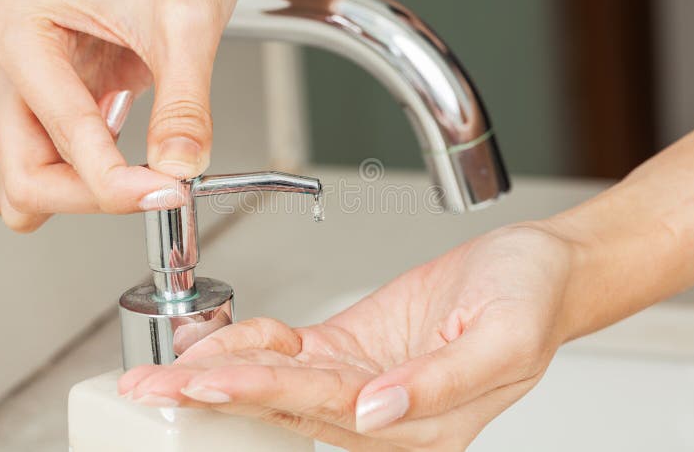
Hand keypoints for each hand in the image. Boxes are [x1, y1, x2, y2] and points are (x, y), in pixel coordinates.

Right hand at [0, 0, 249, 231]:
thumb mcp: (185, 25)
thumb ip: (184, 105)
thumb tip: (179, 165)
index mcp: (22, 30)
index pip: (59, 137)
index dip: (114, 180)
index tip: (166, 191)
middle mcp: (13, 60)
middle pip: (26, 170)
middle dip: (89, 196)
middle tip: (156, 196)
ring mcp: (32, 84)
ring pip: (33, 174)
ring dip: (83, 195)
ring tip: (144, 188)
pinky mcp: (61, 98)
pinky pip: (58, 160)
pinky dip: (91, 180)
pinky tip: (129, 177)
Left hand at [119, 224, 575, 450]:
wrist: (539, 268)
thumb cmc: (532, 299)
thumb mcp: (503, 340)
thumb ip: (439, 384)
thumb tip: (376, 414)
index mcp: (421, 426)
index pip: (323, 413)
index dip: (259, 395)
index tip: (205, 381)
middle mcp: (383, 414)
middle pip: (285, 407)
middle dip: (216, 395)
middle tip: (154, 387)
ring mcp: (364, 383)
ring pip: (279, 384)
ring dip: (223, 371)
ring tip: (168, 365)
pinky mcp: (354, 351)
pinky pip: (293, 354)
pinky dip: (253, 344)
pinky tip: (218, 338)